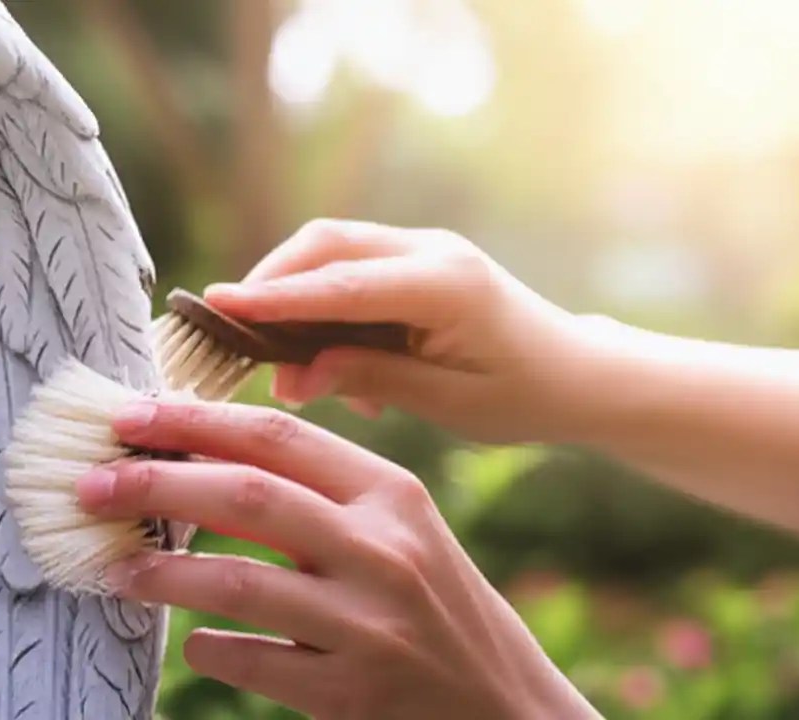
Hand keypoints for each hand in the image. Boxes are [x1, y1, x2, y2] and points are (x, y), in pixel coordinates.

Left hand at [77, 400, 599, 719]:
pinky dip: (210, 645)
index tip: (129, 415)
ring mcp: (368, 625)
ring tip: (115, 566)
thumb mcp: (397, 531)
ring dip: (162, 572)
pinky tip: (193, 638)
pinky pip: (253, 662)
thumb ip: (317, 494)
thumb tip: (197, 461)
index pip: (277, 436)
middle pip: (247, 496)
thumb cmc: (435, 603)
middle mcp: (382, 550)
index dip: (193, 420)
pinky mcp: (352, 693)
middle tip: (91, 485)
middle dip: (157, 484)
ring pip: (238, 581)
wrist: (507, 705)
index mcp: (391, 493)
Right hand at [204, 220, 596, 443]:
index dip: (276, 296)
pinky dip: (323, 307)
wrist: (580, 375)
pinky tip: (332, 365)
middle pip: (325, 245)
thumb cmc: (524, 395)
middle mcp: (431, 251)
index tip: (218, 304)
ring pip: (331, 252)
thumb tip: (295, 374)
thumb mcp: (448, 403)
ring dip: (294, 298)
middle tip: (233, 336)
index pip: (341, 284)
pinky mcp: (415, 263)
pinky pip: (350, 272)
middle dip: (271, 283)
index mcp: (446, 286)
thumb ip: (370, 377)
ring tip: (287, 369)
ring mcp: (423, 249)